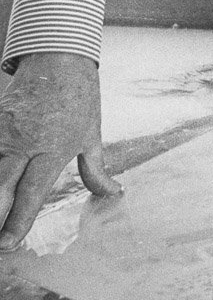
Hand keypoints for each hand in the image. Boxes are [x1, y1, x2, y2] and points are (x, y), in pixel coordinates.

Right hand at [0, 53, 120, 249]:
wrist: (58, 55)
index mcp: (52, 149)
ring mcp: (4, 131)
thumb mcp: (92, 133)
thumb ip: (96, 170)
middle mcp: (24, 143)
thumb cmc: (79, 96)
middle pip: (1, 188)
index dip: (18, 221)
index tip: (8, 244)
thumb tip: (114, 193)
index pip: (31, 193)